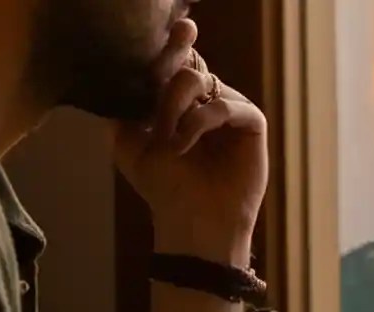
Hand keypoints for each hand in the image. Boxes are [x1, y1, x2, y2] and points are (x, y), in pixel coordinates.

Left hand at [114, 20, 268, 264]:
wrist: (191, 221)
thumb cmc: (163, 187)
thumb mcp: (128, 143)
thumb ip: (124, 108)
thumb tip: (121, 73)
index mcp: (180, 101)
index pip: (175, 62)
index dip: (171, 44)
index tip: (173, 27)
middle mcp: (207, 101)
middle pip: (190, 62)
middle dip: (172, 60)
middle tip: (163, 70)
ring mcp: (230, 111)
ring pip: (202, 80)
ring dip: (174, 105)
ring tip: (164, 137)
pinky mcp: (251, 125)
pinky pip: (224, 105)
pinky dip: (199, 121)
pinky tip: (182, 144)